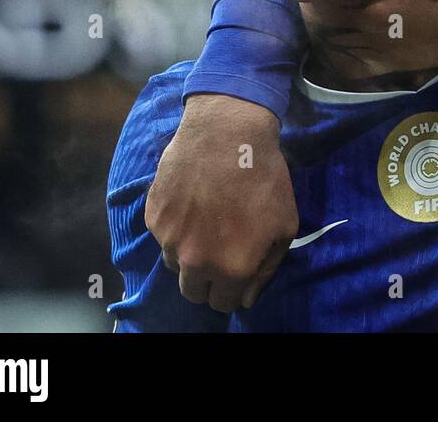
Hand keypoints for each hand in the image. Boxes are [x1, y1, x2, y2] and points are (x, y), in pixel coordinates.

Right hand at [145, 93, 297, 312]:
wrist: (227, 133)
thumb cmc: (264, 178)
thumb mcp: (285, 225)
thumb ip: (266, 269)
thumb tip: (246, 297)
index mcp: (231, 269)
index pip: (222, 304)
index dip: (231, 290)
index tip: (236, 271)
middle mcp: (195, 262)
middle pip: (193, 292)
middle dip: (208, 280)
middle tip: (220, 250)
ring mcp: (169, 240)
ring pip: (175, 265)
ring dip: (189, 254)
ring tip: (207, 221)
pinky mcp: (153, 217)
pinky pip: (163, 236)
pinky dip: (176, 227)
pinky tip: (193, 202)